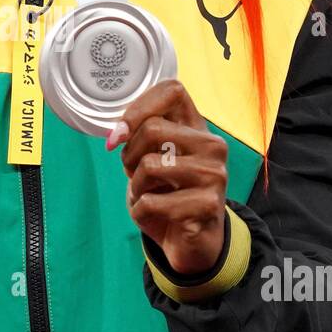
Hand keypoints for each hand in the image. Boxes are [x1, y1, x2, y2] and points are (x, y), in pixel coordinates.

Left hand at [107, 78, 228, 276]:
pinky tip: (157, 215)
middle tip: (135, 173)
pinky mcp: (208, 206)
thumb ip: (140, 136)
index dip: (138, 107)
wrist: (191, 241)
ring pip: (150, 165)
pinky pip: (151, 202)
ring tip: (148, 194)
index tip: (121, 132)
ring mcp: (214, 175)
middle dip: (129, 155)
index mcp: (197, 127)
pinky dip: (140, 212)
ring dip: (136, 185)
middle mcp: (212, 146)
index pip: (173, 90)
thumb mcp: (154, 158)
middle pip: (153, 128)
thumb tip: (116, 133)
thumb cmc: (168, 194)